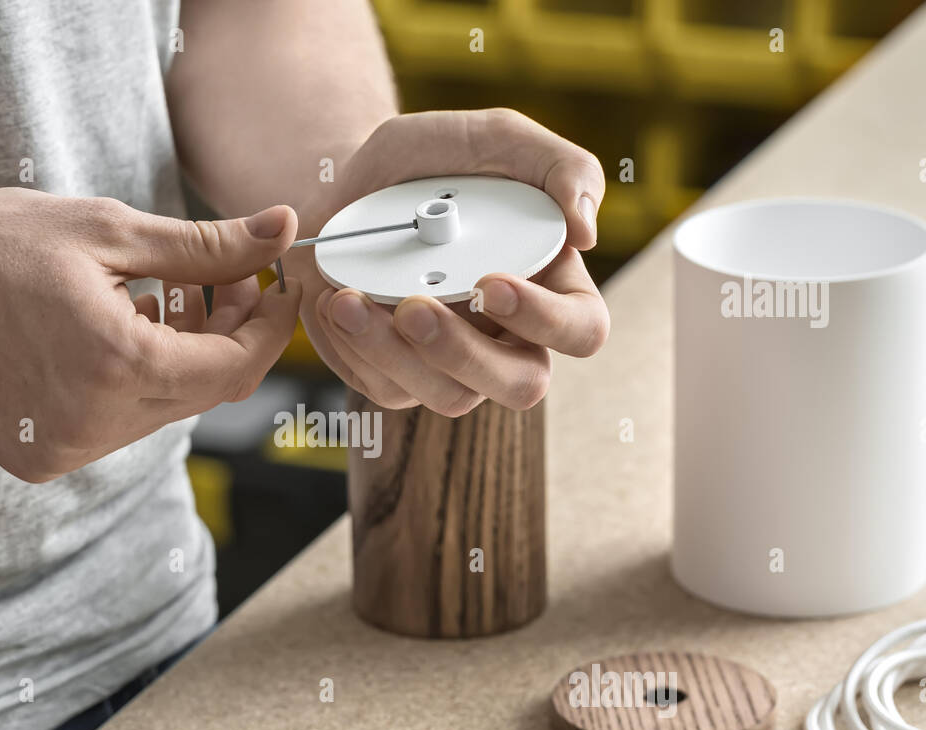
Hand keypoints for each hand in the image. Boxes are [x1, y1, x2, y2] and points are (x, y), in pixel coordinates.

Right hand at [0, 188, 300, 480]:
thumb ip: (205, 246)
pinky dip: (138, 381)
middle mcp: (97, 425)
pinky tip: (119, 329)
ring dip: (184, 357)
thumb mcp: (107, 231)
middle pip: (206, 392)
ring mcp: (67, 450)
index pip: (234, 365)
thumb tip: (283, 230)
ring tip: (164, 296)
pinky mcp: (42, 458)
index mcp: (117, 366)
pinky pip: (121, 424)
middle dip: (228, 336)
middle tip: (223, 278)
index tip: (279, 285)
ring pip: (166, 410)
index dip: (268, 326)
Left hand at [286, 109, 608, 413]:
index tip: (490, 282)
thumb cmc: (432, 164)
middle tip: (413, 306)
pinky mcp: (398, 379)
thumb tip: (588, 229)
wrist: (348, 185)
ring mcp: (454, 368)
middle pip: (522, 385)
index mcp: (552, 289)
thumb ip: (559, 166)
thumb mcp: (495, 138)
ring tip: (348, 298)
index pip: (582, 330)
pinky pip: (388, 388)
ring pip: (449, 396)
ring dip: (395, 352)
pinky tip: (336, 302)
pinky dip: (357, 347)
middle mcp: (510, 340)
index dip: (546, 320)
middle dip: (465, 352)